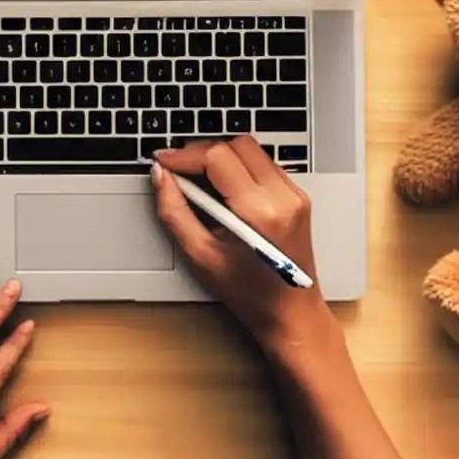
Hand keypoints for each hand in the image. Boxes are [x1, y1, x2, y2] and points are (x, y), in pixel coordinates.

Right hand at [151, 138, 335, 357]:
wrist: (291, 314)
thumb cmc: (251, 294)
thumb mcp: (201, 256)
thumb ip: (175, 212)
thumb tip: (161, 178)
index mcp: (260, 212)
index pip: (218, 157)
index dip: (185, 155)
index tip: (164, 162)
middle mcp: (283, 197)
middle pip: (237, 145)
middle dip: (202, 152)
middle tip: (178, 170)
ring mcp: (294, 195)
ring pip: (251, 150)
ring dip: (220, 157)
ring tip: (197, 180)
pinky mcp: (297, 196)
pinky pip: (263, 165)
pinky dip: (237, 167)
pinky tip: (222, 189)